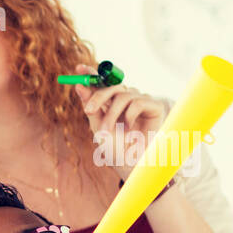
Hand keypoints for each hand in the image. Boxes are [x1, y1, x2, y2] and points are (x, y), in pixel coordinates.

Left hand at [69, 65, 167, 179]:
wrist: (131, 164)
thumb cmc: (115, 148)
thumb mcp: (98, 127)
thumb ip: (90, 107)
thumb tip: (79, 85)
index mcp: (111, 102)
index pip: (102, 83)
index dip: (92, 73)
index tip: (78, 68)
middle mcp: (126, 99)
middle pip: (112, 85)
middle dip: (98, 96)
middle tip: (88, 110)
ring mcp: (140, 101)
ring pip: (123, 95)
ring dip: (111, 114)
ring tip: (106, 131)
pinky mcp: (154, 106)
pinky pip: (138, 102)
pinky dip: (129, 116)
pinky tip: (129, 130)